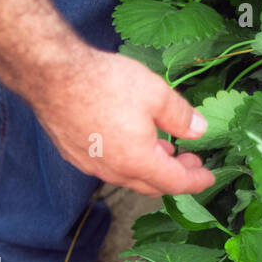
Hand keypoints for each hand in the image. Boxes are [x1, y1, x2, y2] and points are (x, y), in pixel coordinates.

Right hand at [25, 48, 212, 195]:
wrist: (53, 76)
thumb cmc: (103, 83)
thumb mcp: (156, 94)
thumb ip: (181, 117)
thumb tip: (198, 130)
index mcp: (138, 161)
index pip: (175, 182)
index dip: (196, 181)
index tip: (209, 177)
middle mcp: (113, 171)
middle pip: (151, 185)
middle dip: (174, 175)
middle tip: (189, 159)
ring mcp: (91, 165)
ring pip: (128, 177)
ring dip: (149, 168)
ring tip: (162, 148)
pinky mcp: (74, 154)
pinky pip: (108, 167)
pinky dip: (126, 161)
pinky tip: (129, 140)